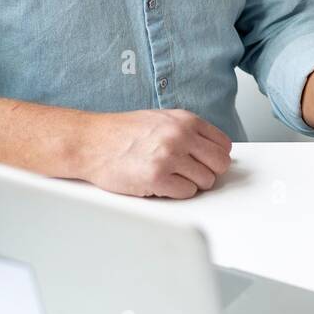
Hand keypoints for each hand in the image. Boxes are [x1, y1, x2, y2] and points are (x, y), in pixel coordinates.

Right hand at [77, 109, 232, 198]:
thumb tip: (212, 150)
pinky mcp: (157, 178)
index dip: (215, 157)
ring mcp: (169, 157)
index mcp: (185, 120)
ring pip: (206, 181)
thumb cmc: (121, 133)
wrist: (90, 142)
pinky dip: (176, 193)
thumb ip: (187, 132)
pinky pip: (186, 193)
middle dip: (209, 172)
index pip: (223, 144)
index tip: (205, 162)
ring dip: (191, 184)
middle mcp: (180, 136)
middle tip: (192, 174)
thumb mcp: (161, 120)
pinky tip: (161, 184)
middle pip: (220, 164)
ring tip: (171, 177)